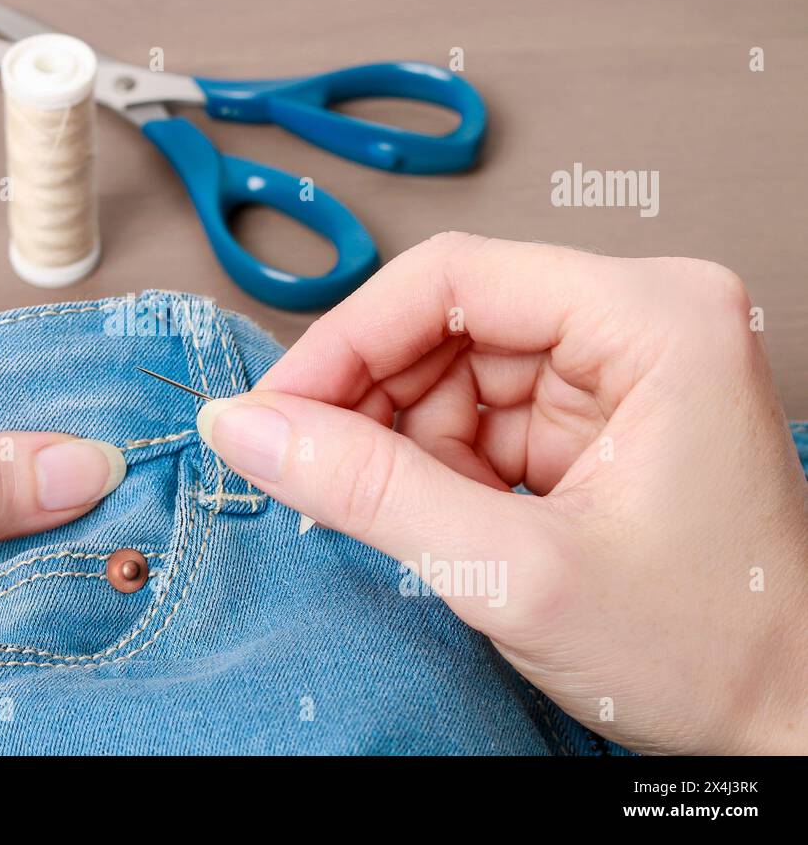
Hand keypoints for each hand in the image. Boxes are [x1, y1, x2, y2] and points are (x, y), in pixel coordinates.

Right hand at [195, 232, 807, 753]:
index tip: (271, 409)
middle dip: (366, 399)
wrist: (792, 724)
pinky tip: (434, 518)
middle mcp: (640, 321)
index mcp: (653, 319)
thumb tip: (248, 429)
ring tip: (387, 514)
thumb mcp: (515, 573)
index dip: (344, 341)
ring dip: (398, 442)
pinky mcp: (598, 418)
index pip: (452, 279)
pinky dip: (434, 467)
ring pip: (451, 371)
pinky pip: (478, 415)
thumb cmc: (713, 652)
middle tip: (300, 466)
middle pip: (446, 321)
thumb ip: (370, 491)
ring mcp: (620, 369)